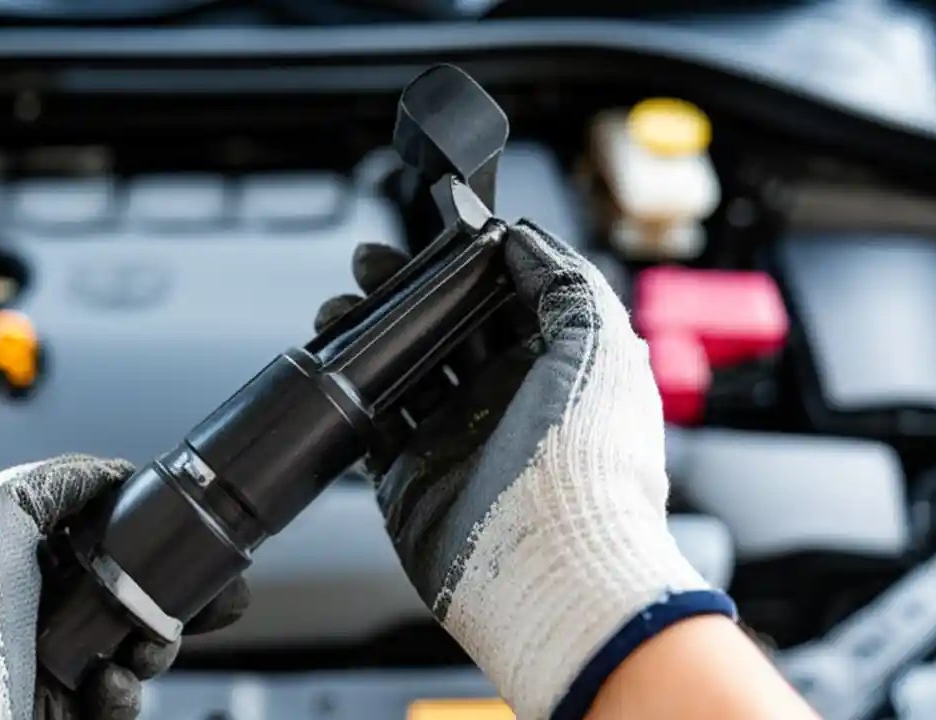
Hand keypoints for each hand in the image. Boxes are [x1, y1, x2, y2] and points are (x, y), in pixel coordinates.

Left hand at [0, 454, 247, 719]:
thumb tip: (113, 473)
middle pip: (132, 597)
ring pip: (134, 652)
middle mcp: (35, 610)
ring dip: (154, 647)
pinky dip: (125, 695)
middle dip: (170, 599)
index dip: (151, 540)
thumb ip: (58, 481)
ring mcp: (47, 666)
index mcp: (20, 556)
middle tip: (192, 602)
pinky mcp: (57, 712)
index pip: (104, 540)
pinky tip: (110, 683)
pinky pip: (117, 703)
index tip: (187, 541)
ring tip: (142, 649)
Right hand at [317, 222, 728, 719]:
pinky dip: (351, 395)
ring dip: (368, 335)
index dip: (468, 262)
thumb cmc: (592, 463)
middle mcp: (504, 398)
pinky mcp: (411, 477)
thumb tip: (521, 240)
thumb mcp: (600, 344)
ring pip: (400, 370)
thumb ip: (563, 280)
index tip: (436, 235)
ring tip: (338, 308)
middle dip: (406, 290)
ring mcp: (455, 437)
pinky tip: (334, 367)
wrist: (553, 569)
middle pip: (443, 326)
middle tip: (370, 262)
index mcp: (554, 364)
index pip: (504, 296)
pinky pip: (373, 425)